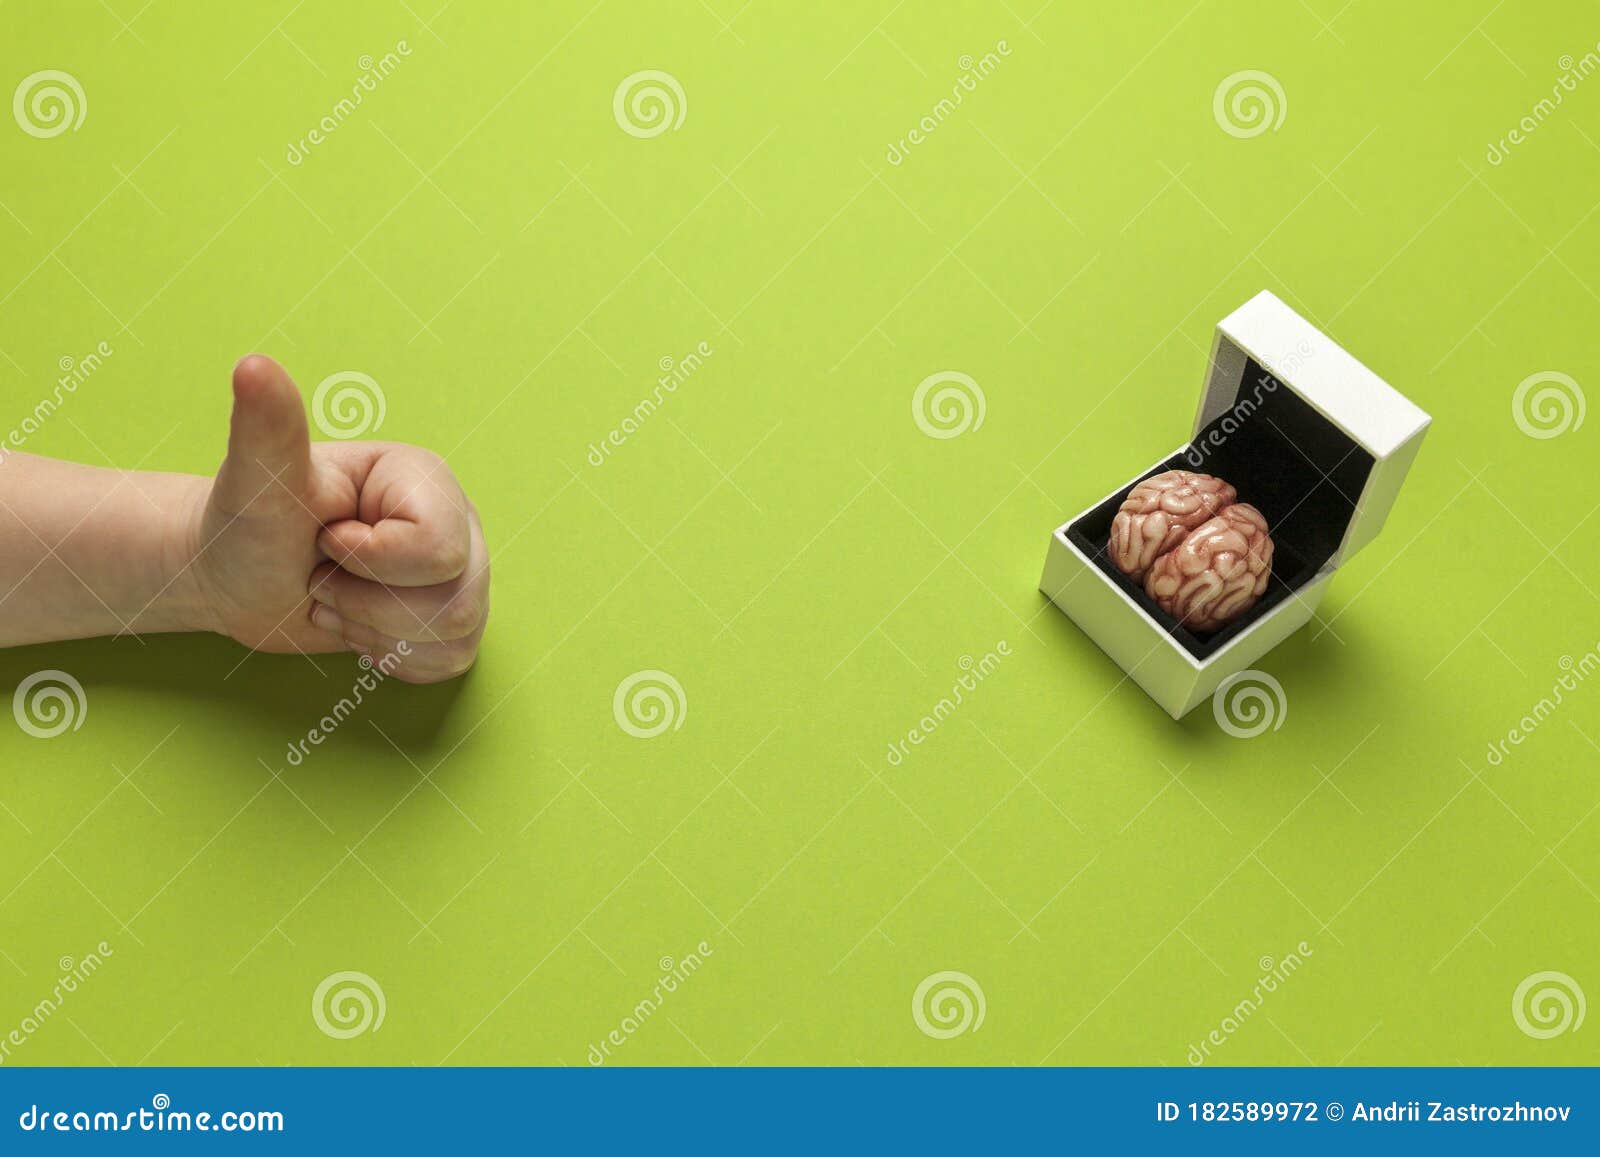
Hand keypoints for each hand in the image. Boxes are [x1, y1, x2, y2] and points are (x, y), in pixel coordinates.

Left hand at [187, 355, 488, 682]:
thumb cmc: (245, 528)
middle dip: (369, 605)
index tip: (325, 540)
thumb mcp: (256, 483)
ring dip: (376, 633)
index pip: (438, 550)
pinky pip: (451, 658)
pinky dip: (394, 658)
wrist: (238, 579)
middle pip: (455, 599)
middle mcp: (458, 519)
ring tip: (337, 599)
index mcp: (424, 478)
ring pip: (455, 632)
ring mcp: (462, 569)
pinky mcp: (454, 615)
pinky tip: (360, 627)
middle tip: (324, 576)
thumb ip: (268, 429)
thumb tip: (254, 365)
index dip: (370, 562)